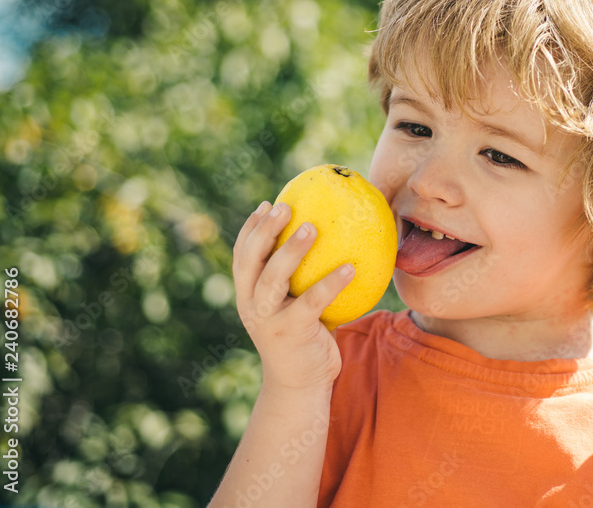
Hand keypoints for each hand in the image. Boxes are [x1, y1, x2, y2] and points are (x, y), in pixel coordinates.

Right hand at [232, 201, 355, 389]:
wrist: (299, 387)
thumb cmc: (304, 340)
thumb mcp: (294, 308)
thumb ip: (302, 281)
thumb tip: (332, 243)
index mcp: (248, 296)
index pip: (242, 256)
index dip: (250, 229)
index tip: (266, 204)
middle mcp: (251, 306)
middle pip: (250, 261)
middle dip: (264, 231)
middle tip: (285, 206)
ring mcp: (268, 320)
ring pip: (273, 278)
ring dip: (291, 250)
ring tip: (312, 227)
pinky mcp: (290, 333)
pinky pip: (313, 302)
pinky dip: (331, 283)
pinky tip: (351, 267)